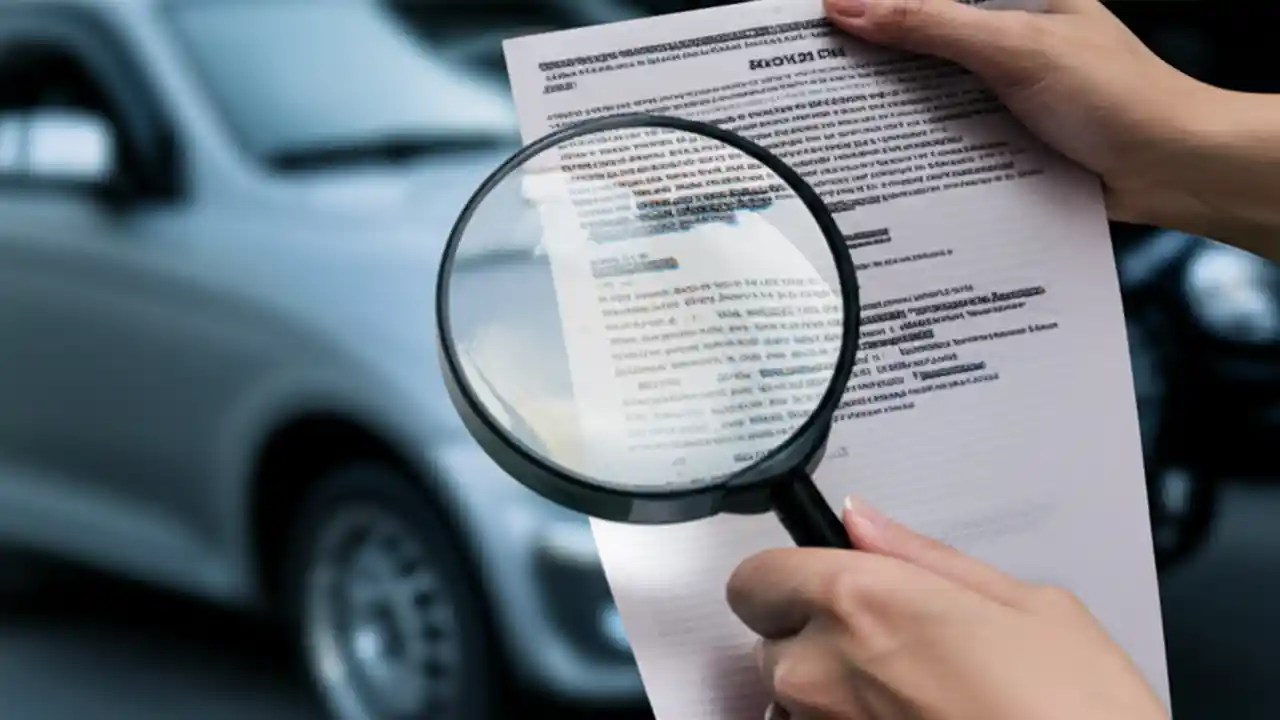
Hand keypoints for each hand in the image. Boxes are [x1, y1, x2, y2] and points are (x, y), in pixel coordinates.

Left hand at [725, 497, 1168, 719]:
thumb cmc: (1079, 710)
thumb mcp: (1022, 604)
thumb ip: (922, 556)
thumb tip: (865, 522)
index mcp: (861, 603)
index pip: (756, 577)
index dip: (784, 577)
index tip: (817, 582)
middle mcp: (823, 670)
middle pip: (771, 639)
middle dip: (813, 634)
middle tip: (886, 642)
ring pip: (790, 697)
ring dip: (827, 689)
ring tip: (910, 693)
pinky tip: (907, 719)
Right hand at [823, 0, 1279, 260]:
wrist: (1171, 168)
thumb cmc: (1117, 96)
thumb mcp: (1013, 47)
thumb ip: (929, 23)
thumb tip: (849, 7)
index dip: (871, 1)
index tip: (818, 16)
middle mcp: (1006, 29)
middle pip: (920, 29)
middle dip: (872, 48)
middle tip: (813, 67)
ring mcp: (1004, 80)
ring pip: (929, 80)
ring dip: (892, 98)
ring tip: (838, 111)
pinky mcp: (1004, 127)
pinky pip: (947, 124)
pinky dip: (919, 135)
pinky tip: (887, 149)